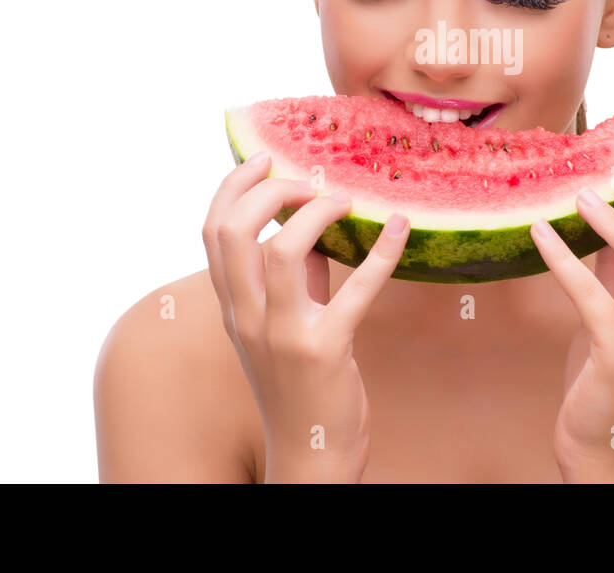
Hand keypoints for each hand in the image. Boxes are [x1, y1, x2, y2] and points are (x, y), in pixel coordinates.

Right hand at [202, 151, 409, 481]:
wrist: (309, 454)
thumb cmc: (301, 384)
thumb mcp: (283, 326)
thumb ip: (296, 277)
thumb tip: (317, 227)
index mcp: (232, 306)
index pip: (213, 231)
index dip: (235, 186)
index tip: (266, 159)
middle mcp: (246, 317)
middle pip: (234, 232)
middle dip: (271, 191)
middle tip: (309, 183)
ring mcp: (281, 336)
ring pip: (281, 252)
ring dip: (317, 214)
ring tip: (345, 203)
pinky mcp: (324, 351)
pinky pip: (355, 291)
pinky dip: (382, 254)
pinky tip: (400, 229)